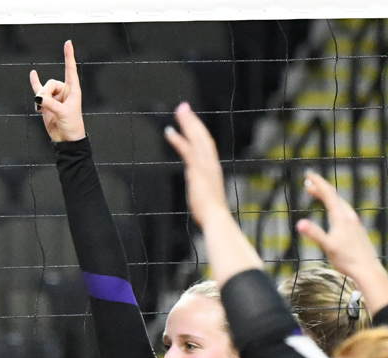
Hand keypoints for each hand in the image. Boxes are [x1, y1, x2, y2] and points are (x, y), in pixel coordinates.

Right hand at [30, 41, 85, 143]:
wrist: (66, 139)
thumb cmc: (72, 125)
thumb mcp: (63, 113)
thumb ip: (51, 104)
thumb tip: (38, 98)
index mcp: (73, 90)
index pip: (70, 69)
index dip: (69, 56)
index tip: (68, 43)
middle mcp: (64, 91)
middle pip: (50, 83)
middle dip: (45, 93)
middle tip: (44, 105)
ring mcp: (55, 97)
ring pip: (43, 90)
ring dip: (40, 99)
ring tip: (41, 109)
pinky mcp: (47, 103)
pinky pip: (39, 91)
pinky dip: (35, 84)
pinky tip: (33, 74)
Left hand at [164, 103, 230, 230]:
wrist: (217, 219)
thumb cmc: (213, 216)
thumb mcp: (209, 202)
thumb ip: (205, 196)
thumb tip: (204, 203)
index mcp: (214, 170)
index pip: (206, 146)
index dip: (199, 133)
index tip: (191, 123)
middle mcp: (211, 164)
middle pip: (202, 136)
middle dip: (193, 121)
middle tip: (184, 107)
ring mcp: (205, 166)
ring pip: (196, 138)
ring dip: (187, 123)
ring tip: (179, 110)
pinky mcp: (197, 170)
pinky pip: (187, 149)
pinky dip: (179, 139)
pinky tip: (170, 131)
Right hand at [296, 171, 379, 283]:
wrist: (368, 270)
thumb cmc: (347, 260)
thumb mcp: (327, 247)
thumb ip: (314, 234)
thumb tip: (299, 224)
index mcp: (341, 217)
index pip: (329, 194)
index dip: (318, 183)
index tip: (309, 174)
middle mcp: (349, 217)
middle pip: (334, 197)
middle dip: (321, 189)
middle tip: (308, 185)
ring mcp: (355, 223)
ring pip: (341, 204)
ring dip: (328, 198)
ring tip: (319, 196)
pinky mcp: (358, 230)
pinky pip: (345, 212)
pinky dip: (335, 207)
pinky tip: (335, 213)